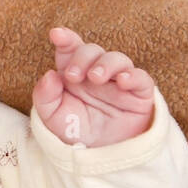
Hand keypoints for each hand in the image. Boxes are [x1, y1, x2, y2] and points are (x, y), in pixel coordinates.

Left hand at [33, 27, 155, 147]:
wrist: (100, 153)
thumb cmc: (75, 129)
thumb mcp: (52, 117)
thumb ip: (45, 96)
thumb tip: (49, 75)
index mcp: (73, 72)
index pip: (70, 48)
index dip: (65, 38)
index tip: (57, 34)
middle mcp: (96, 72)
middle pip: (92, 50)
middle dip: (82, 58)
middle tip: (73, 76)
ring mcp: (118, 81)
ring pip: (117, 58)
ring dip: (106, 64)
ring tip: (95, 78)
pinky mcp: (139, 93)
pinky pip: (141, 78)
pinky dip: (133, 75)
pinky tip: (122, 80)